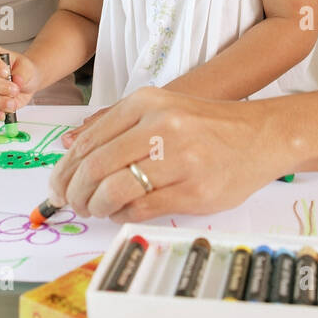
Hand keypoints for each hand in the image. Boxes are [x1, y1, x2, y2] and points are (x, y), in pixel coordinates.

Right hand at [0, 45, 39, 118]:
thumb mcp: (27, 67)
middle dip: (1, 87)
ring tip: (12, 103)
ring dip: (0, 101)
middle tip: (15, 90)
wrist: (26, 82)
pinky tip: (3, 114)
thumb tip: (17, 80)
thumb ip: (22, 73)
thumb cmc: (24, 70)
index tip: (5, 72)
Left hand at [47, 86, 287, 220]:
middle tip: (72, 204)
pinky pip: (142, 208)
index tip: (57, 187)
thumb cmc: (206, 126)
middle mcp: (160, 126)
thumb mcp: (161, 109)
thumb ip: (120, 128)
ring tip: (97, 210)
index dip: (65, 170)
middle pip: (95, 167)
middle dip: (75, 193)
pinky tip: (123, 212)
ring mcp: (178, 159)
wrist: (260, 136)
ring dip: (97, 207)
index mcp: (146, 102)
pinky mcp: (193, 190)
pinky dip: (123, 215)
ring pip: (114, 190)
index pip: (88, 141)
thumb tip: (71, 158)